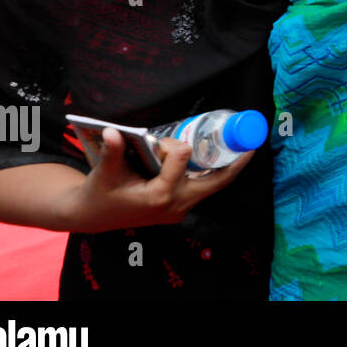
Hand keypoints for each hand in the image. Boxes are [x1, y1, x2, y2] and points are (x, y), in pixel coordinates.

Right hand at [57, 127, 252, 233]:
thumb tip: (113, 130)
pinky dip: (211, 175)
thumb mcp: (104, 172)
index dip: (171, 143)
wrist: (93, 216)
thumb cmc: (99, 193)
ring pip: (212, 187)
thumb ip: (112, 151)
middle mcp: (175, 205)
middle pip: (215, 183)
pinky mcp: (179, 209)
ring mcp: (179, 210)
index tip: (156, 141)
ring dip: (226, 169)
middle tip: (252, 145)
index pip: (180, 157)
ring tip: (244, 150)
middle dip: (233, 164)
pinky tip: (220, 160)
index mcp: (159, 196)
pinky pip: (202, 190)